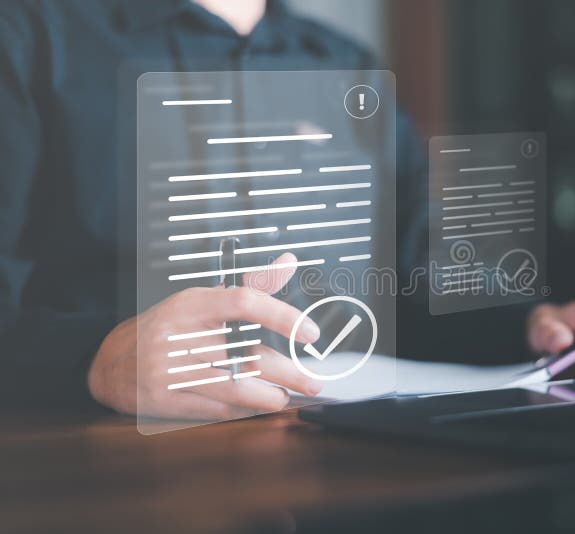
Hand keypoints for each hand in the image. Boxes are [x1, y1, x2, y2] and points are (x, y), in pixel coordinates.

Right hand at [87, 253, 322, 418]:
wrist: (110, 362)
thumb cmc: (167, 328)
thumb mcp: (202, 300)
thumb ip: (250, 286)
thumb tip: (289, 262)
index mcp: (193, 304)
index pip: (244, 302)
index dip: (281, 316)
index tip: (310, 333)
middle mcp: (181, 335)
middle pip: (246, 355)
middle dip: (287, 372)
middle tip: (312, 382)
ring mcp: (170, 369)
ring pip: (234, 388)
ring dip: (268, 397)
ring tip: (286, 397)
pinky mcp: (164, 399)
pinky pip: (215, 409)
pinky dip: (242, 410)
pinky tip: (257, 407)